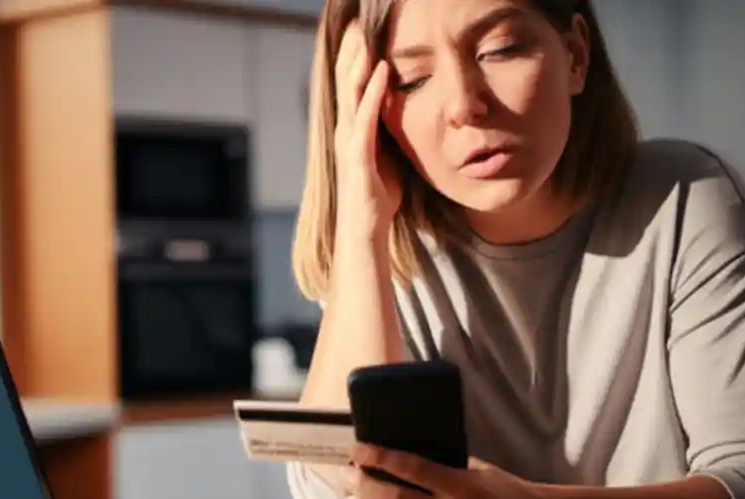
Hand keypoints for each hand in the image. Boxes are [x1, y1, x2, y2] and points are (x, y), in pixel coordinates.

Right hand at [333, 20, 401, 240]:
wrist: (366, 230)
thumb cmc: (377, 197)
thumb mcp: (385, 155)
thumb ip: (387, 132)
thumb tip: (399, 112)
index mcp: (352, 129)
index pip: (351, 85)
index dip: (355, 57)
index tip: (362, 30)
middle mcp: (345, 130)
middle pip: (345, 81)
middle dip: (351, 50)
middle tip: (356, 21)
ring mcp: (348, 142)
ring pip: (351, 92)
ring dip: (358, 62)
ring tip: (365, 35)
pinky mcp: (357, 155)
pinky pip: (365, 117)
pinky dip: (372, 92)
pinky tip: (382, 71)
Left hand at [346, 444, 547, 498]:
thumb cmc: (511, 493)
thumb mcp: (480, 471)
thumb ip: (447, 466)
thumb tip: (409, 458)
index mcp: (461, 487)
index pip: (411, 469)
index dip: (380, 458)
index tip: (360, 450)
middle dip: (366, 485)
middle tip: (348, 473)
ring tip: (356, 494)